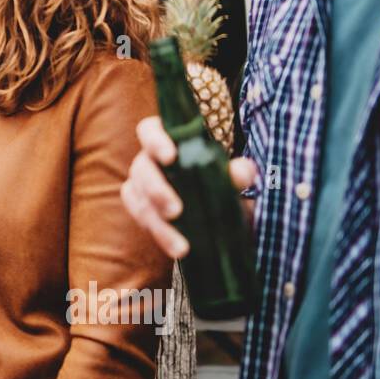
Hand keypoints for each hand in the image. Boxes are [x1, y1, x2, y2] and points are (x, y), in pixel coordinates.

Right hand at [120, 116, 256, 258]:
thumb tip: (241, 172)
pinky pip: (138, 217)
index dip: (154, 140)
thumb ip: (239, 173)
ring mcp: (141, 183)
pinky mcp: (139, 206)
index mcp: (169, 140)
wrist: (222, 214)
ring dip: (158, 223)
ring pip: (138, 199)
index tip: (170, 157)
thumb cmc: (224, 184)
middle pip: (141, 169)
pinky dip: (157, 233)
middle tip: (176, 211)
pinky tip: (174, 248)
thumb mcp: (236, 180)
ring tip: (182, 246)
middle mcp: (149, 159)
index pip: (149, 130)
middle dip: (156, 190)